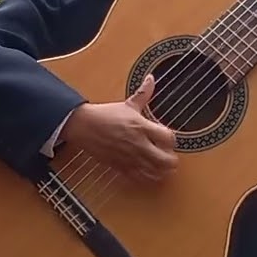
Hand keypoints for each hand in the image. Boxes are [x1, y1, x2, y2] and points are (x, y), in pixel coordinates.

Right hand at [60, 74, 177, 183]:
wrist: (84, 126)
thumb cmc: (106, 115)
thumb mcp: (127, 104)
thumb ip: (143, 93)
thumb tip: (151, 78)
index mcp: (141, 126)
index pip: (168, 138)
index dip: (172, 140)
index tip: (167, 139)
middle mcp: (138, 144)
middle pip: (166, 160)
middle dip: (172, 160)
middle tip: (169, 157)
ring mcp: (130, 158)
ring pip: (155, 172)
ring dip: (162, 171)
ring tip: (161, 167)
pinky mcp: (121, 166)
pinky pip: (140, 178)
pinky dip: (147, 177)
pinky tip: (148, 172)